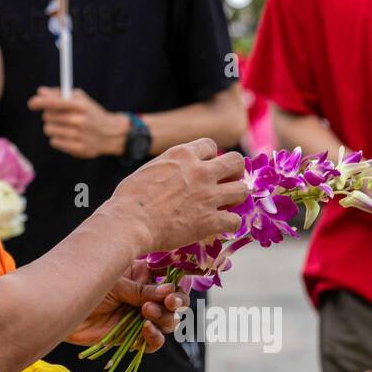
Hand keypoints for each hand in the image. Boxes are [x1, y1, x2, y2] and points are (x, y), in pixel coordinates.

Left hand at [27, 86, 129, 158]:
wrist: (111, 133)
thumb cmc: (91, 113)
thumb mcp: (80, 99)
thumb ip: (59, 94)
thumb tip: (40, 92)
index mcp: (80, 105)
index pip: (53, 102)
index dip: (39, 102)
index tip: (31, 104)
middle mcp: (79, 120)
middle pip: (47, 116)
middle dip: (49, 115)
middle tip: (58, 116)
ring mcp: (78, 135)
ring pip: (48, 129)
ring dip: (53, 127)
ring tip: (64, 126)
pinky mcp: (77, 148)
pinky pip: (53, 142)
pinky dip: (57, 139)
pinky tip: (68, 136)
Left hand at [67, 277, 187, 352]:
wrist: (63, 309)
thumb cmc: (85, 285)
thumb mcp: (116, 283)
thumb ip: (142, 289)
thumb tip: (170, 291)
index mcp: (142, 275)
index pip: (170, 279)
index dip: (178, 285)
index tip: (174, 288)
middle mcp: (145, 296)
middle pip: (175, 302)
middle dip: (176, 303)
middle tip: (169, 302)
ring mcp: (140, 317)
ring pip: (169, 322)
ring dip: (164, 318)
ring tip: (146, 311)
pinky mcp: (133, 338)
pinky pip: (153, 342)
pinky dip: (155, 337)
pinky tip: (146, 329)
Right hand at [106, 138, 246, 253]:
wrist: (130, 222)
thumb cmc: (129, 198)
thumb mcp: (149, 169)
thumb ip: (169, 167)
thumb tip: (173, 174)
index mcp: (182, 155)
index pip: (210, 145)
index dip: (210, 157)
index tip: (206, 168)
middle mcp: (200, 171)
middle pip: (236, 162)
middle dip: (235, 172)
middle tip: (227, 182)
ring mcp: (208, 196)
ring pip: (242, 190)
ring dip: (236, 197)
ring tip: (227, 204)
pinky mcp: (211, 220)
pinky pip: (235, 220)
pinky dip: (230, 223)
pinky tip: (221, 225)